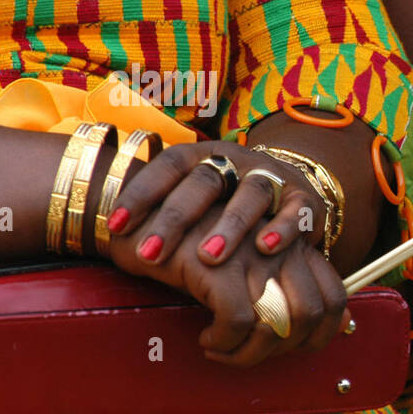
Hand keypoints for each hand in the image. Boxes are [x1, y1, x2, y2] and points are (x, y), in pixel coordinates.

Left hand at [108, 141, 323, 267]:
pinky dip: (283, 229)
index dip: (140, 193)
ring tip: (208, 257)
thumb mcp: (195, 200)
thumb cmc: (226, 206)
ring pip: (250, 195)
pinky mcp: (304, 198)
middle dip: (176, 218)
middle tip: (150, 253)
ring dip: (229, 226)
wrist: (288, 190)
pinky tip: (266, 250)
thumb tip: (107, 240)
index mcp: (202, 156)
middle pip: (204, 181)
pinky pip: (296, 210)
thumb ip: (163, 212)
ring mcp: (272, 176)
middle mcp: (236, 160)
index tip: (113, 226)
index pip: (167, 165)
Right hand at [108, 203, 348, 366]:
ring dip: (249, 353)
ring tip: (223, 351)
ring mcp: (252, 254)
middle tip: (250, 355)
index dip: (320, 336)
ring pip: (277, 323)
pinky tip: (207, 340)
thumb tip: (322, 329)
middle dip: (283, 350)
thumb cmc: (194, 252)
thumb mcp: (244, 271)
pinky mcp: (220, 264)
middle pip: (311, 315)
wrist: (139, 222)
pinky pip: (240, 321)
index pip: (334, 298)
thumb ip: (281, 292)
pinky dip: (225, 342)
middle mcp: (281, 248)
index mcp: (295, 248)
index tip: (292, 352)